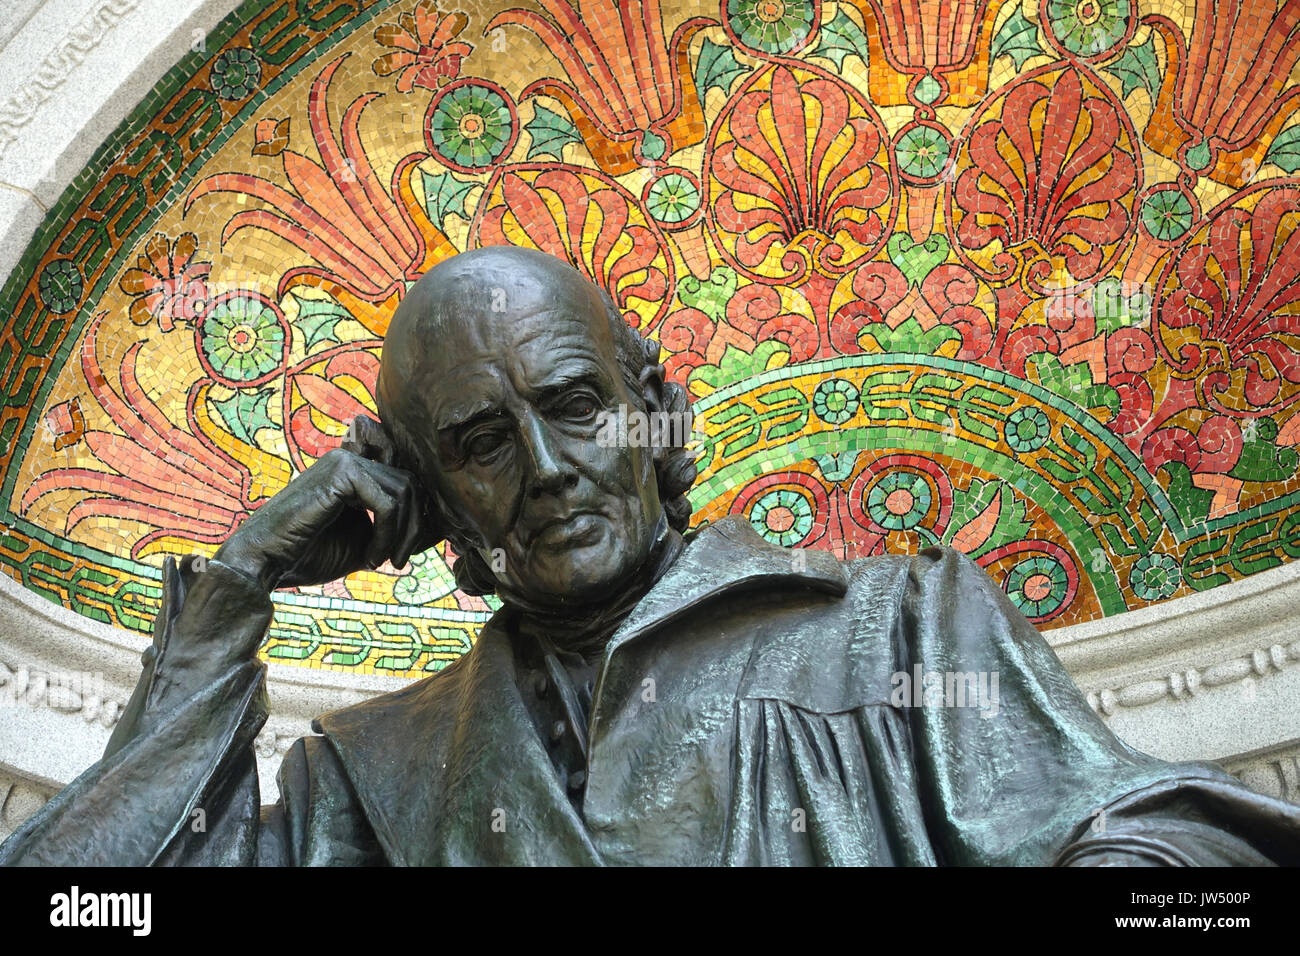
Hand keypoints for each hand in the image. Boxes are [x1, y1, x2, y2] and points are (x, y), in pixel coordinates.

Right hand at [214, 416, 443, 590]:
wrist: (265, 561)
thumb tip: (439, 529)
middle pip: (411, 486)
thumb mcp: (365, 542)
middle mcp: (351, 459)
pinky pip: (387, 503)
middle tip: (399, 562)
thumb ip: (395, 530)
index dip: (415, 516)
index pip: (405, 483)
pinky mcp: (341, 471)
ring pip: (404, 493)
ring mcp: (345, 460)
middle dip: (414, 528)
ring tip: (381, 561)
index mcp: (354, 472)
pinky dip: (387, 534)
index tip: (406, 552)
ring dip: (400, 535)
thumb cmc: (309, 555)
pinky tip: (371, 557)